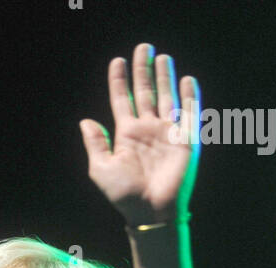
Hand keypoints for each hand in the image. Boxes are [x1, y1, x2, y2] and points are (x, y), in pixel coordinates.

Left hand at [79, 43, 199, 225]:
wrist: (150, 211)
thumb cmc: (124, 195)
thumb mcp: (101, 169)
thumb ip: (96, 143)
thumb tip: (85, 121)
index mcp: (126, 134)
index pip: (122, 99)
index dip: (118, 80)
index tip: (117, 61)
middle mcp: (147, 129)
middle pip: (145, 91)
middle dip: (143, 70)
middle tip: (143, 47)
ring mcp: (167, 133)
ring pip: (166, 97)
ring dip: (165, 77)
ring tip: (162, 57)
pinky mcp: (186, 140)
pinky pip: (190, 113)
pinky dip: (190, 96)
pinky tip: (187, 79)